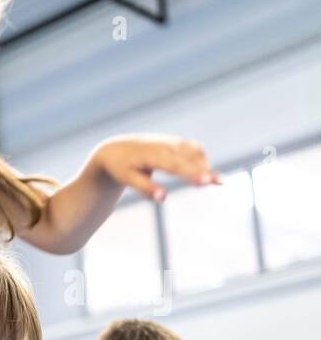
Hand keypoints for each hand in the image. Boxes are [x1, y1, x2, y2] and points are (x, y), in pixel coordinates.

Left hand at [92, 134, 221, 201]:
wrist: (118, 148)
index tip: (206, 181)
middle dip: (205, 170)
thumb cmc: (122, 167)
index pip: (176, 165)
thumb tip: (163, 198)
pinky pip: (193, 149)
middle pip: (189, 158)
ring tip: (218, 182)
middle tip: (220, 183)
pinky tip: (206, 172)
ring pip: (195, 152)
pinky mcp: (176, 142)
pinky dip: (202, 159)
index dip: (192, 173)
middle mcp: (165, 145)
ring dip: (206, 165)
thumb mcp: (128, 178)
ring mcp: (172, 141)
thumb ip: (145, 188)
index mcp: (152, 154)